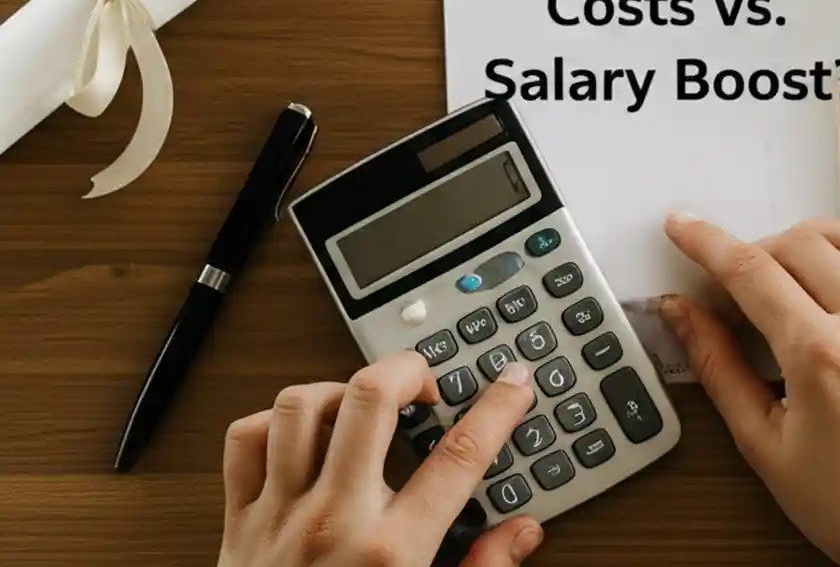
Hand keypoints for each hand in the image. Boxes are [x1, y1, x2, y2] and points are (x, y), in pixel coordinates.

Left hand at [218, 351, 542, 566]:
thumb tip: (522, 533)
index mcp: (393, 551)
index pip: (460, 456)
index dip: (496, 408)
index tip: (513, 383)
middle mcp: (335, 521)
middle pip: (370, 399)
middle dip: (406, 369)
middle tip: (425, 380)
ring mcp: (281, 515)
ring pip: (300, 406)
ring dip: (337, 390)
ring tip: (363, 404)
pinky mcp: (239, 521)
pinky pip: (244, 442)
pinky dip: (272, 423)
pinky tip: (303, 434)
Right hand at [661, 214, 839, 566]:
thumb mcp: (765, 447)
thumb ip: (719, 369)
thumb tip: (684, 315)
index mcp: (822, 357)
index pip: (748, 271)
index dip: (706, 241)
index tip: (685, 227)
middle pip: (802, 244)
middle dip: (759, 247)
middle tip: (742, 276)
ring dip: (822, 239)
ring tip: (802, 264)